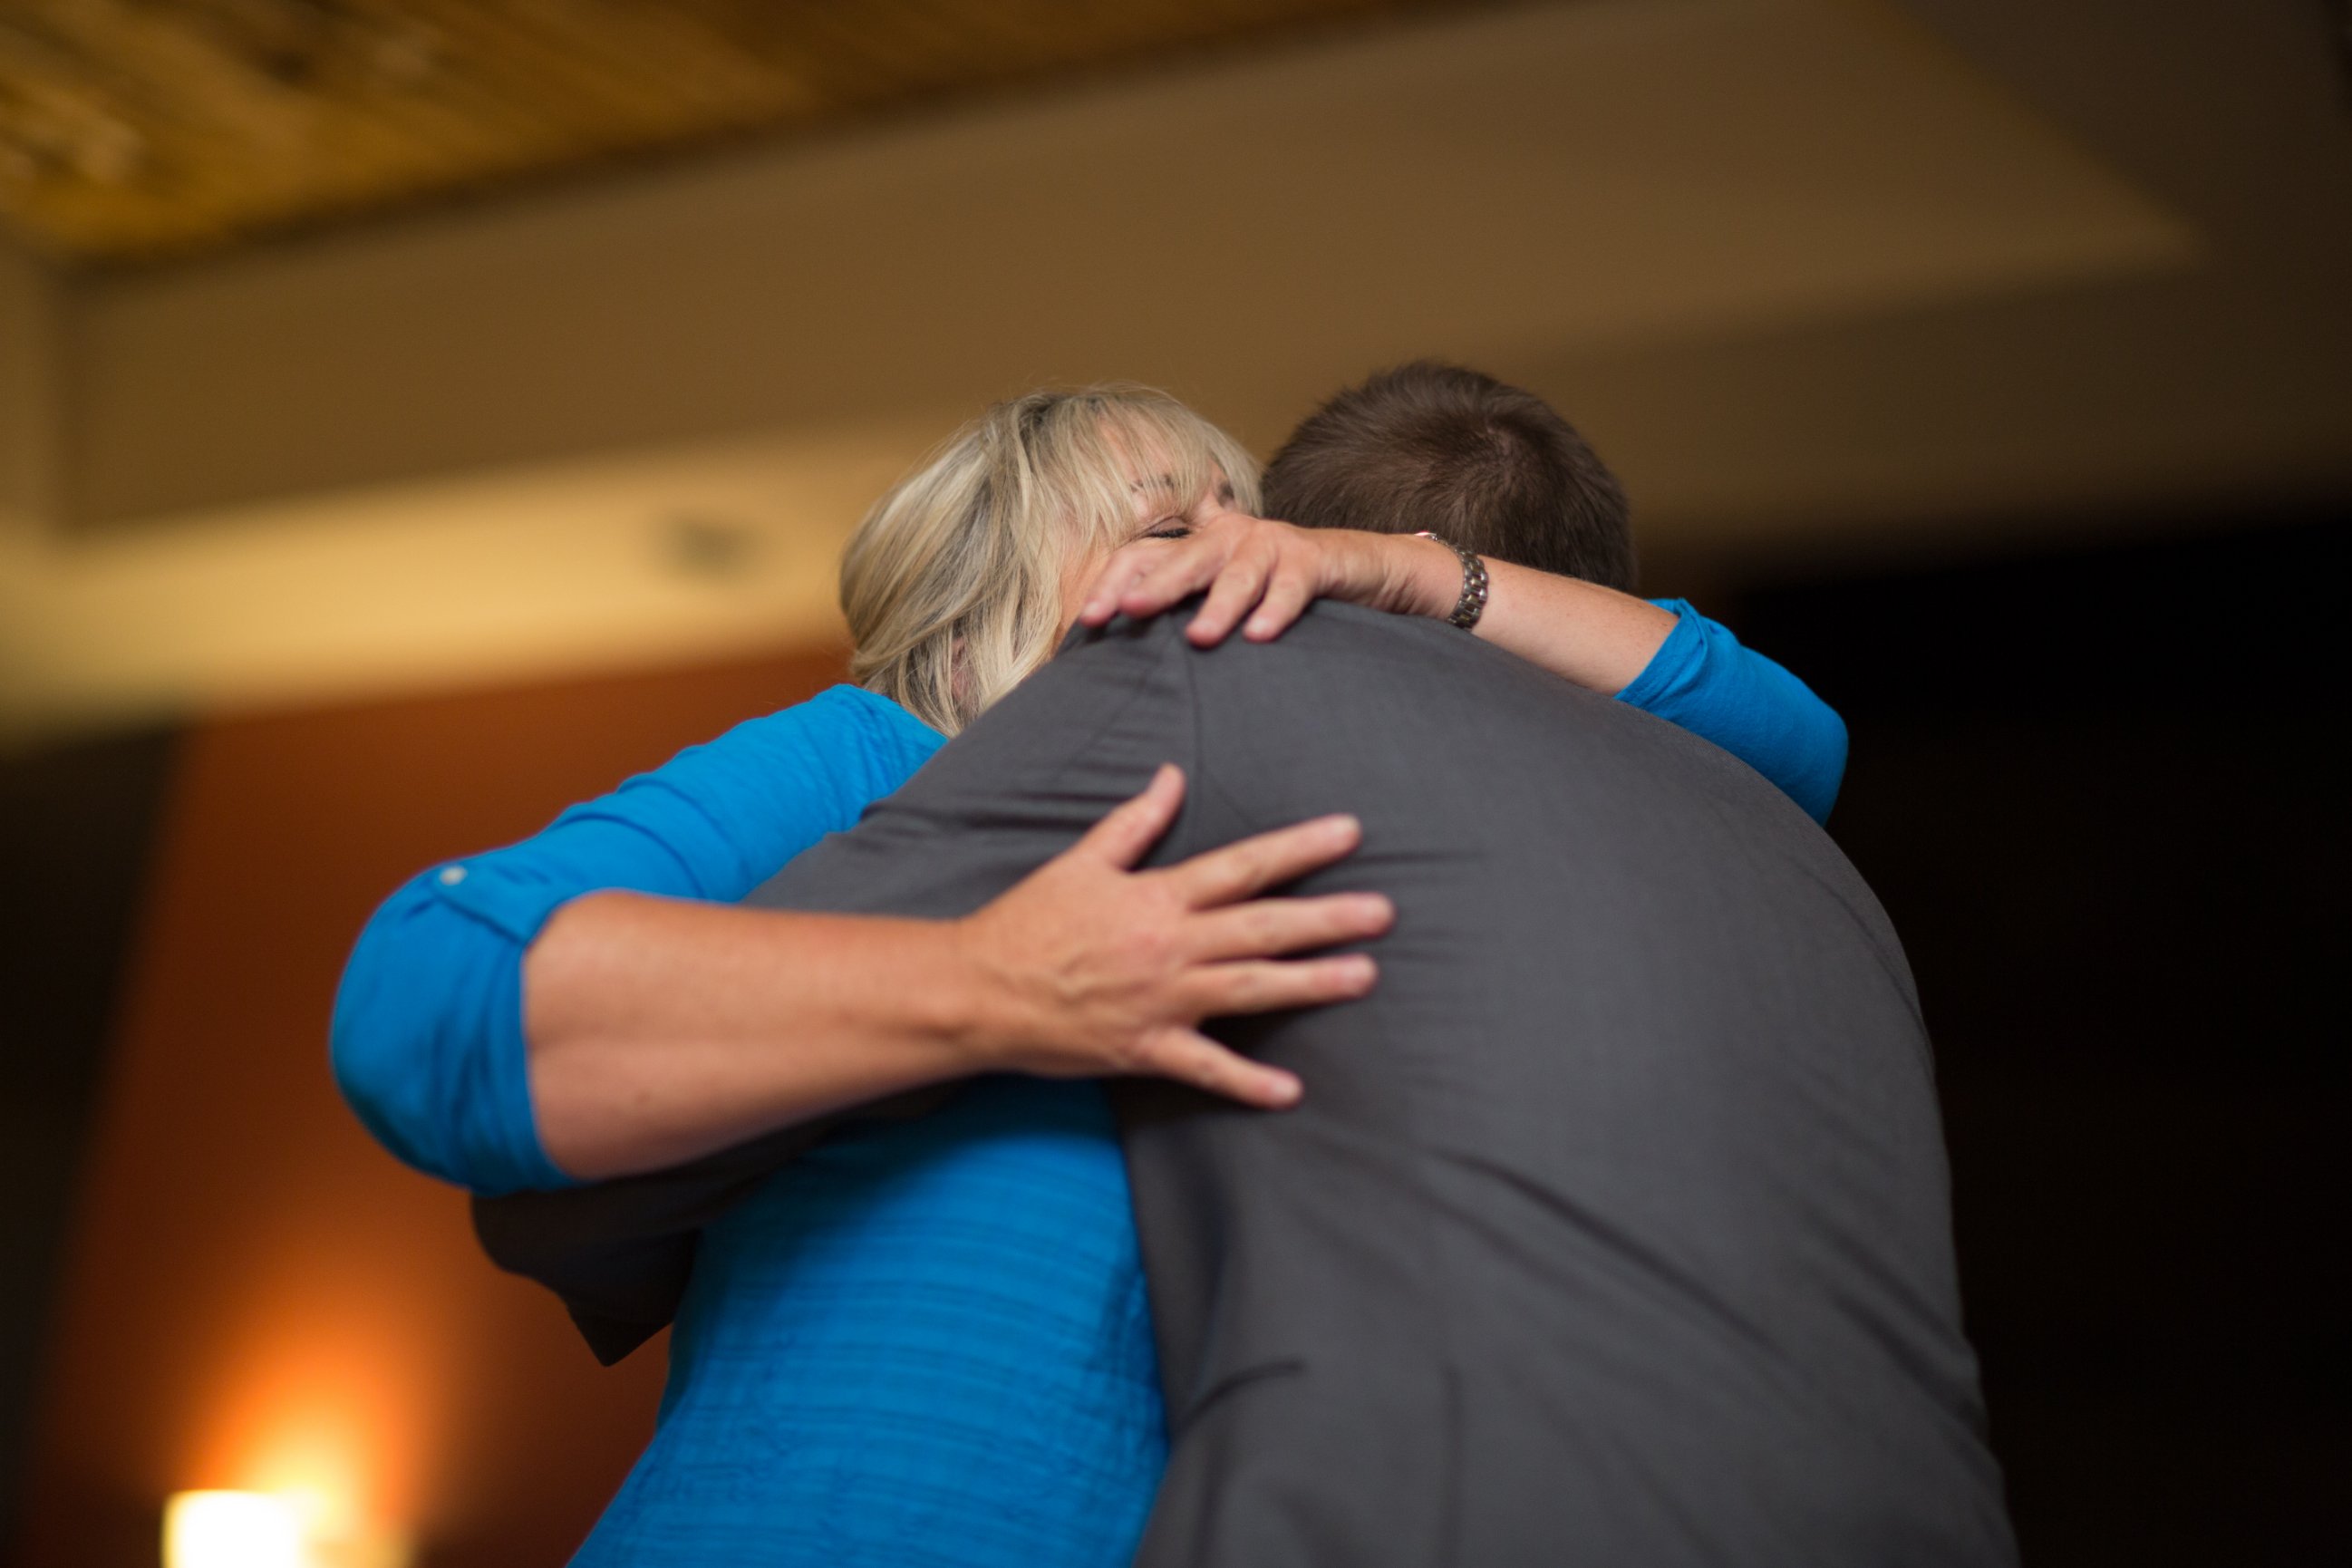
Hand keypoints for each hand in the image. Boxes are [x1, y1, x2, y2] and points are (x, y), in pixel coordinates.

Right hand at [954, 764, 1390, 1105]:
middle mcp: (1169, 946)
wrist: (979, 991)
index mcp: (1157, 897)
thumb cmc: (1028, 922)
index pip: (1242, 866)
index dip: (1299, 849)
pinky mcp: (1145, 1048)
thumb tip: (1173, 776)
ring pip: (1250, 989)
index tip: (1349, 833)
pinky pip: (1205, 1069)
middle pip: (1262, 927)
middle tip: (1384, 912)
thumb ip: (1134, 822)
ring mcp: (1161, 1001)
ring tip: (1364, 976)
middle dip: (1327, 918)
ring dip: (1310, 984)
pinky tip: (1291, 1092)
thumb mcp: (1080, 861)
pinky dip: (1247, 1083)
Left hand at [1076, 507, 1457, 646]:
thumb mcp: (1226, 601)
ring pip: (1236, 574)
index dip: (1113, 584)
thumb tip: (1125, 664)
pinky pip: (1291, 587)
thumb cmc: (1279, 593)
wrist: (1361, 570)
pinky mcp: (1313, 560)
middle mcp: (1229, 537)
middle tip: (1128, 613)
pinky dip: (1276, 611)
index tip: (1090, 621)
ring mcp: (1271, 545)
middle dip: (1154, 587)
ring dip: (1217, 605)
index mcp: (1198, 547)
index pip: (1142, 556)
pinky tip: (1260, 637)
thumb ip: (1184, 614)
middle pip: (1183, 559)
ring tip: (1199, 638)